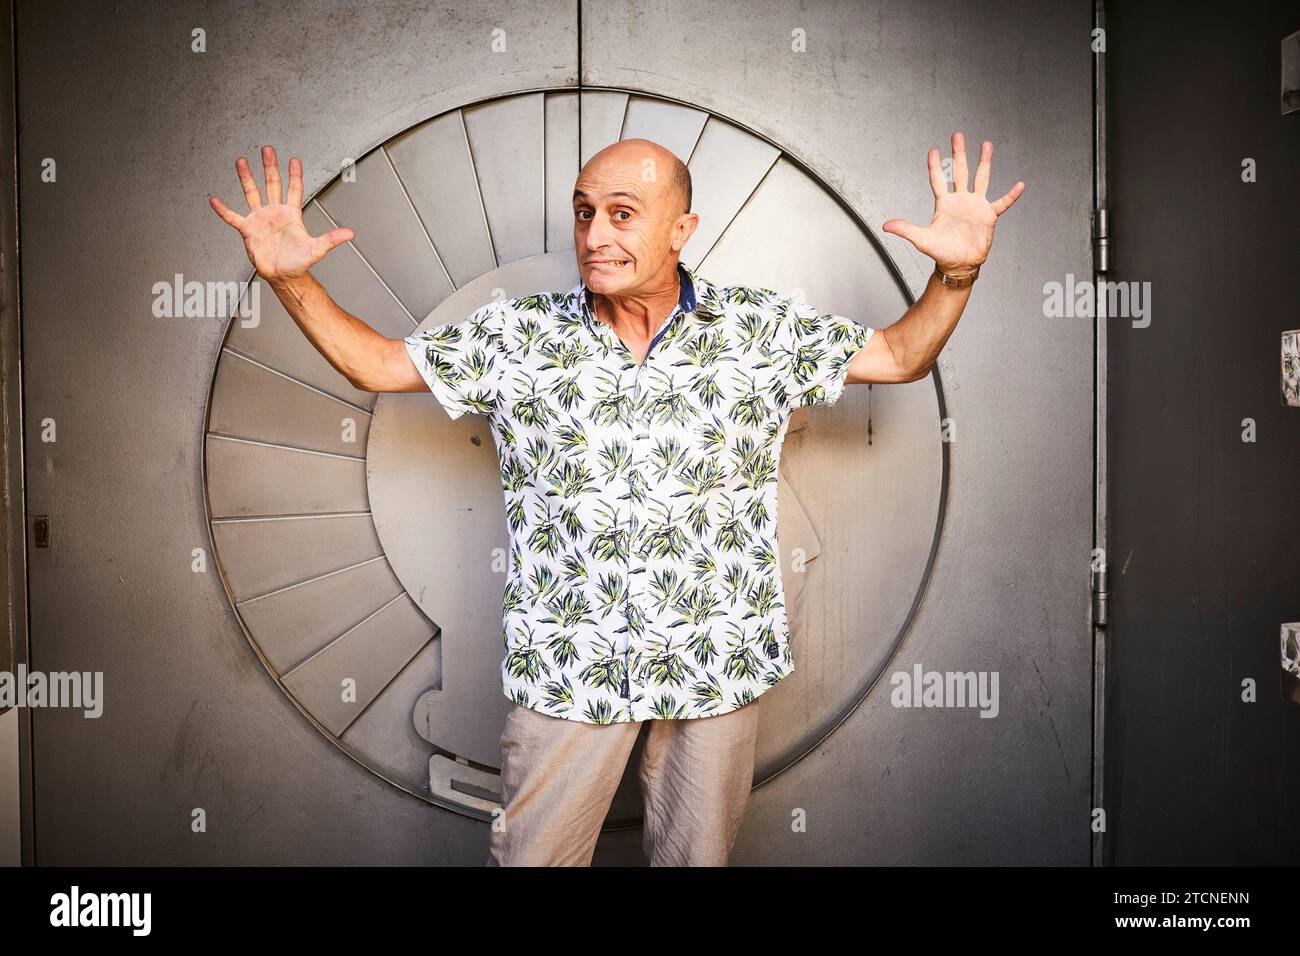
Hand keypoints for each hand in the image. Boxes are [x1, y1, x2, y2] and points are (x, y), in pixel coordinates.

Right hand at [208, 146, 353, 283]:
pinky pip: (233, 218)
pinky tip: (214, 200)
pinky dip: (223, 210)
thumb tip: (350, 233)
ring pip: (252, 194)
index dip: (294, 175)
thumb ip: (332, 239)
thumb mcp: (317, 249)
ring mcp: (260, 219)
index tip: (294, 160)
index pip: (293, 190)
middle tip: (267, 149)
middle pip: (272, 184)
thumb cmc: (299, 263)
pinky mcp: (248, 230)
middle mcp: (275, 213)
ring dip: (246, 178)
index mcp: (291, 215)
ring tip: (241, 161)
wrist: (284, 276)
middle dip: (270, 166)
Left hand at [882, 131, 1023, 274]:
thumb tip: (886, 226)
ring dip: (984, 162)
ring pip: (981, 178)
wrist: (959, 264)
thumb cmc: (941, 252)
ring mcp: (976, 205)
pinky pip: (1002, 203)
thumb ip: (905, 229)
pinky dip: (1011, 195)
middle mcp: (960, 200)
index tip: (933, 150)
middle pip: (959, 171)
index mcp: (944, 203)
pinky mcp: (989, 215)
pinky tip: (1020, 185)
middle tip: (957, 135)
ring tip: (987, 144)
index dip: (935, 166)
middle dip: (958, 153)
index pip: (938, 180)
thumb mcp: (922, 239)